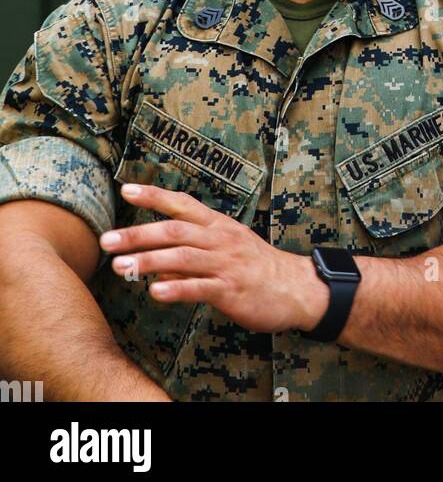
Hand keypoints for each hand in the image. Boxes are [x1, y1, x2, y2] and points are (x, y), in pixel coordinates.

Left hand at [99, 182, 328, 334]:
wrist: (296, 288)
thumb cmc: (257, 266)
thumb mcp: (227, 247)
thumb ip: (193, 249)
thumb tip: (157, 256)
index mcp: (218, 225)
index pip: (182, 204)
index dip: (154, 196)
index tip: (126, 189)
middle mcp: (219, 238)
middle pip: (174, 230)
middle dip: (137, 234)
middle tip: (106, 241)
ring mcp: (225, 264)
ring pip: (182, 257)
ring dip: (148, 260)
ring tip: (120, 267)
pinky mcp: (231, 290)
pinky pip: (200, 288)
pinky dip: (176, 288)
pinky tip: (154, 292)